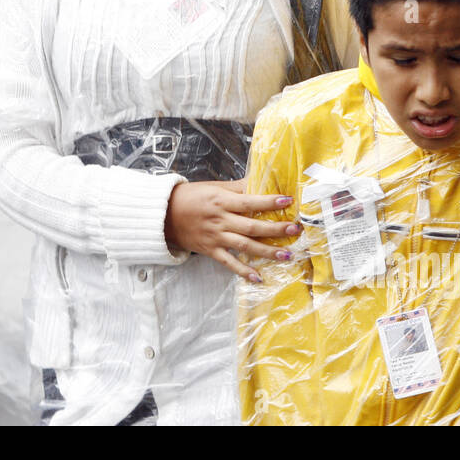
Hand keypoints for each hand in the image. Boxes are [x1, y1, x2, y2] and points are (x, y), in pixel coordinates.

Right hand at [164, 180, 301, 282]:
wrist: (164, 214)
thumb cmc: (191, 197)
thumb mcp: (214, 187)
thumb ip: (238, 188)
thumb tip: (261, 182)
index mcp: (221, 201)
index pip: (249, 201)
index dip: (269, 201)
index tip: (288, 200)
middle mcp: (220, 220)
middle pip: (251, 226)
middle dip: (275, 229)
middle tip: (295, 229)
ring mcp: (216, 237)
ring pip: (245, 246)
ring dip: (267, 251)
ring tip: (287, 254)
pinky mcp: (210, 250)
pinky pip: (229, 263)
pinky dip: (243, 271)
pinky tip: (258, 277)